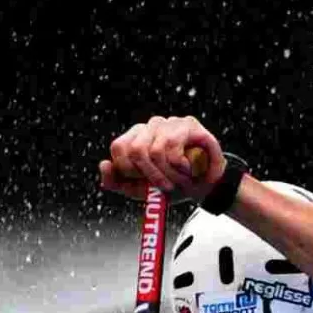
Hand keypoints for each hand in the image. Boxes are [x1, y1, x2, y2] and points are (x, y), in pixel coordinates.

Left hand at [99, 116, 220, 199]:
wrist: (208, 188)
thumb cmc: (175, 185)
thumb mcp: (141, 189)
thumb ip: (116, 182)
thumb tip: (104, 164)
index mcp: (136, 138)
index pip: (118, 147)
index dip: (128, 169)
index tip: (143, 183)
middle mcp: (151, 126)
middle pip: (136, 150)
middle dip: (151, 176)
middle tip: (165, 186)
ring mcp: (170, 123)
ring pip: (156, 152)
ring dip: (170, 174)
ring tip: (181, 180)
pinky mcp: (190, 126)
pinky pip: (175, 150)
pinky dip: (182, 169)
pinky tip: (190, 171)